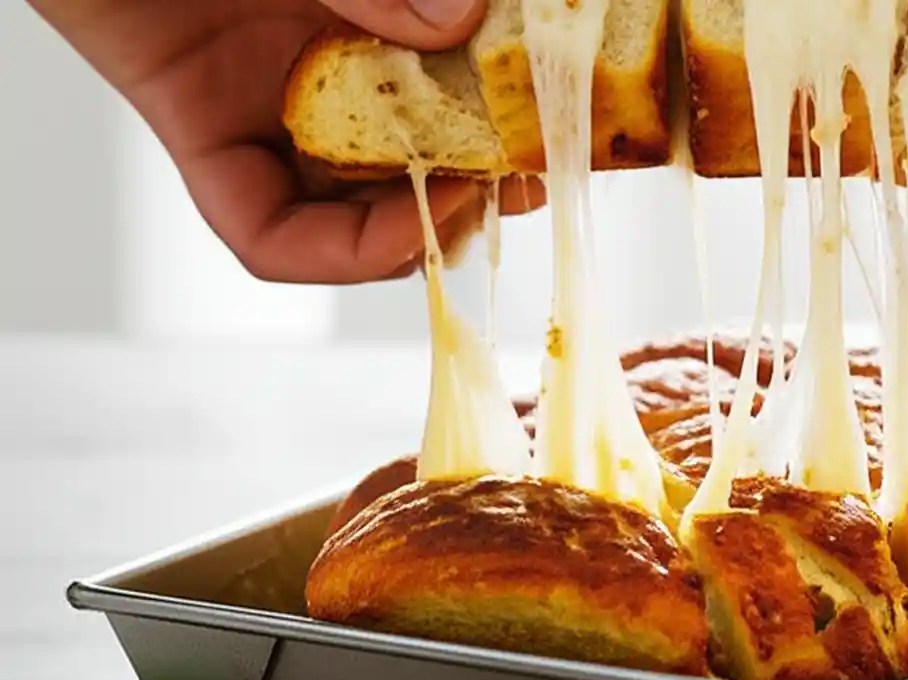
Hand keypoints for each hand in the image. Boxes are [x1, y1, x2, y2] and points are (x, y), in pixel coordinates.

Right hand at [28, 0, 544, 282]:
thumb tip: (456, 18)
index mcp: (207, 111)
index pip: (272, 237)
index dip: (353, 252)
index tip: (430, 209)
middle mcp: (266, 96)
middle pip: (356, 197)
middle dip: (439, 204)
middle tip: (513, 181)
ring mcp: (313, 55)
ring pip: (395, 132)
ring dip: (463, 139)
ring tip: (525, 128)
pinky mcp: (353, 13)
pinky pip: (413, 53)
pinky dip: (457, 56)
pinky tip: (494, 47)